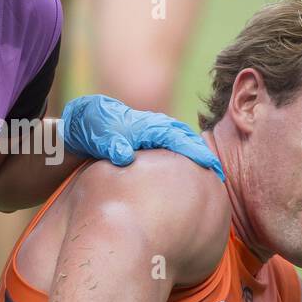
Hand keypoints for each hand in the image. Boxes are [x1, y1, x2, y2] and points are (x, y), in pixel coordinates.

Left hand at [62, 95, 224, 175]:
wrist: (83, 126)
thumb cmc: (92, 129)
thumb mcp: (98, 135)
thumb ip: (112, 144)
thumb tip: (125, 156)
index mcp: (146, 126)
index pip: (175, 138)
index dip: (193, 151)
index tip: (208, 165)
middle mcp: (154, 128)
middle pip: (184, 139)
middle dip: (202, 154)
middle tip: (218, 173)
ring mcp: (153, 135)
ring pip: (180, 143)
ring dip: (195, 156)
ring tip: (212, 175)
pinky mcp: (149, 143)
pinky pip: (172, 149)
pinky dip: (184, 158)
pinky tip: (191, 176)